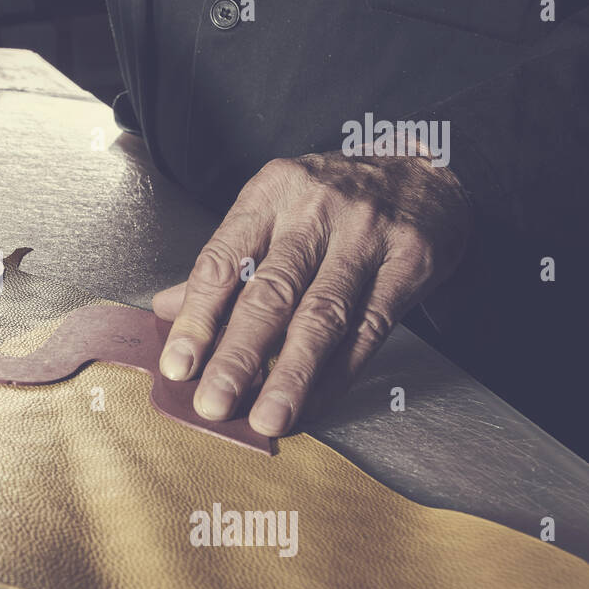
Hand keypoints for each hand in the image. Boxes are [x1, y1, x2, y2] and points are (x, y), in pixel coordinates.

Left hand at [152, 148, 471, 435]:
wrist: (424, 170)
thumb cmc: (332, 199)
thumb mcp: (274, 210)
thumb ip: (224, 262)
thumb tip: (164, 310)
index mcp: (271, 194)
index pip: (223, 262)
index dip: (197, 319)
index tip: (177, 367)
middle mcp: (316, 211)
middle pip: (271, 293)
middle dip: (238, 356)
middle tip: (214, 403)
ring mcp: (367, 235)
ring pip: (322, 316)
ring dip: (290, 376)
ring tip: (267, 418)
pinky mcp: (410, 261)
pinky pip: (368, 331)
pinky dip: (336, 376)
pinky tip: (311, 405)